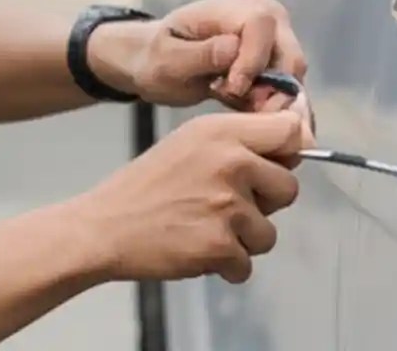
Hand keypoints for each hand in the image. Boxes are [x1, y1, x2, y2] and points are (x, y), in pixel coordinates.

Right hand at [73, 110, 311, 284]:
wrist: (104, 227)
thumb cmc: (145, 187)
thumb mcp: (188, 143)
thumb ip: (236, 143)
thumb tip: (291, 148)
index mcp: (221, 132)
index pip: (289, 130)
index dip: (292, 150)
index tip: (279, 165)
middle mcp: (230, 162)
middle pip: (289, 187)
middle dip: (265, 204)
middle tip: (226, 206)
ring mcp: (227, 205)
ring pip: (269, 233)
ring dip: (243, 240)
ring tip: (204, 228)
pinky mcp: (220, 244)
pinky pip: (246, 264)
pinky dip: (224, 266)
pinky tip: (195, 249)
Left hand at [90, 0, 305, 108]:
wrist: (159, 64)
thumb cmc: (157, 57)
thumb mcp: (166, 59)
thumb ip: (199, 54)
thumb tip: (233, 48)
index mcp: (235, 7)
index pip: (262, 27)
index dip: (251, 62)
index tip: (230, 89)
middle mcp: (265, 17)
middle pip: (289, 56)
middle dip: (266, 89)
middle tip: (233, 104)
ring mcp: (275, 41)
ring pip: (292, 79)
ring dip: (269, 101)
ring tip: (232, 104)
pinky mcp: (277, 65)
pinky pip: (287, 92)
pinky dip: (270, 106)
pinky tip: (242, 110)